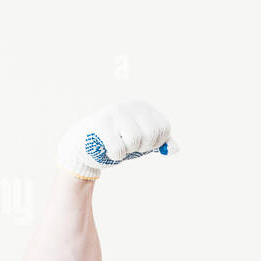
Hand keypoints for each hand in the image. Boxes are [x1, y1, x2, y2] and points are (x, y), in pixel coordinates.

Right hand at [56, 99, 178, 180]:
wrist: (84, 146)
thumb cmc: (118, 142)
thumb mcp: (143, 142)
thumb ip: (160, 143)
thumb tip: (175, 148)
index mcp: (144, 107)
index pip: (164, 128)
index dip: (156, 142)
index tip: (143, 143)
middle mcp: (130, 105)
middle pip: (151, 134)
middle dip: (142, 147)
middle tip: (128, 145)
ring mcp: (115, 112)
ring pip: (135, 140)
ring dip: (127, 151)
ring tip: (119, 145)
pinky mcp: (100, 122)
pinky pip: (118, 149)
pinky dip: (115, 155)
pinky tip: (107, 148)